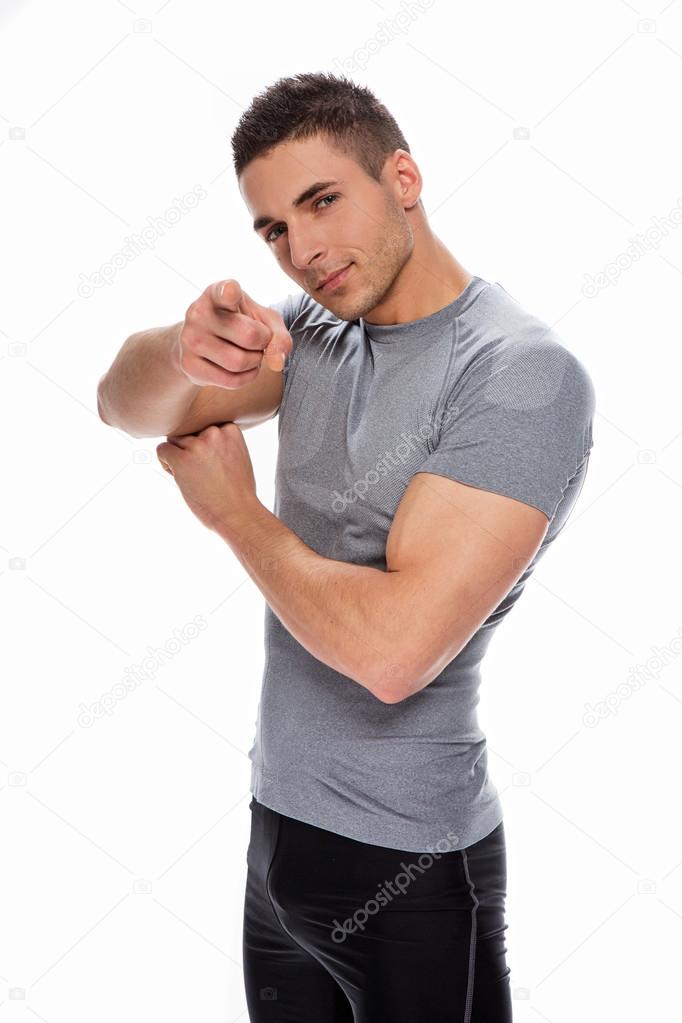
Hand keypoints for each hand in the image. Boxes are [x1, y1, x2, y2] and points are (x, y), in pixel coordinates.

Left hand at [156, 422, 258, 534]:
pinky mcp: (182, 459)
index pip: (203, 424)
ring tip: (190, 475)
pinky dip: (166, 463)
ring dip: (177, 456)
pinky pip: (162, 450)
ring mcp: (198, 445)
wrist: (238, 514)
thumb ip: (221, 441)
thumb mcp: (238, 455)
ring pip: (173, 440)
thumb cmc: (239, 491)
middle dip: (189, 448)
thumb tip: (198, 435)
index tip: (210, 460)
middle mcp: (214, 432)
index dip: (202, 442)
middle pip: (188, 430)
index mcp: (230, 429)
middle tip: (199, 470)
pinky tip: (178, 477)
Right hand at [174, 278, 292, 387]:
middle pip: (249, 336)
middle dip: (263, 343)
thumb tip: (277, 363)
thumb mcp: (261, 319)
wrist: (200, 342)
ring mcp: (190, 339)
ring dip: (255, 362)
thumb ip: (278, 335)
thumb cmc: (238, 324)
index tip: (232, 291)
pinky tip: (243, 368)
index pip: (224, 292)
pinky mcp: (189, 364)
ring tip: (250, 354)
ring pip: (239, 362)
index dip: (230, 292)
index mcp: (216, 294)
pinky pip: (232, 381)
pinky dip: (247, 377)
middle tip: (258, 341)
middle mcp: (198, 313)